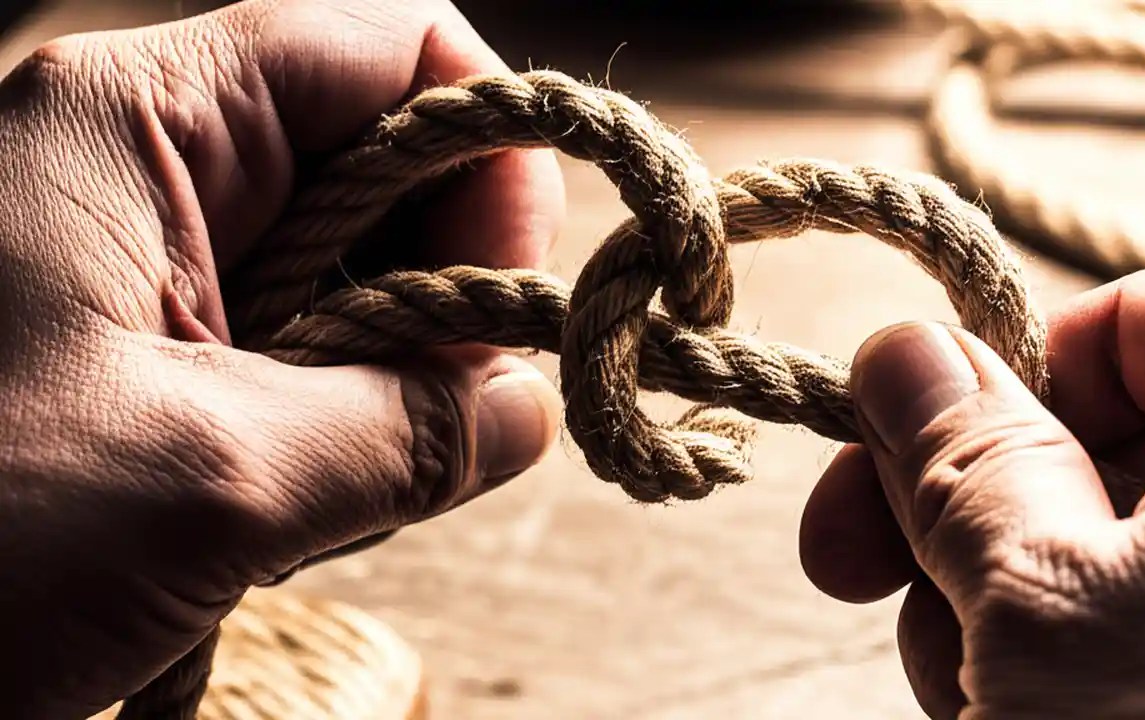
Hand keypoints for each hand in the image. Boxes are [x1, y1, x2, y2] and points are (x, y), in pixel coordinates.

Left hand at [0, 1, 563, 716]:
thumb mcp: (207, 482)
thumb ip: (402, 430)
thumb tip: (526, 407)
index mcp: (143, 123)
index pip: (391, 48)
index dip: (488, 152)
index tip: (513, 294)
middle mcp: (152, 171)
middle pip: (387, 167)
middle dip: (444, 289)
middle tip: (440, 416)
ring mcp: (152, 267)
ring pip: (358, 275)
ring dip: (389, 383)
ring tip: (328, 488)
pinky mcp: (155, 356)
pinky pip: (307, 358)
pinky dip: (340, 432)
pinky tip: (294, 507)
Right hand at [800, 267, 1144, 718]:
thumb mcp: (1042, 592)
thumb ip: (964, 453)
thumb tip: (903, 350)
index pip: (1139, 319)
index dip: (998, 381)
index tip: (895, 446)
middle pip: (1108, 440)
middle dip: (968, 509)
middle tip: (856, 565)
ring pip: (1112, 544)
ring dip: (995, 600)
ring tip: (963, 682)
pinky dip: (1060, 655)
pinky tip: (1001, 704)